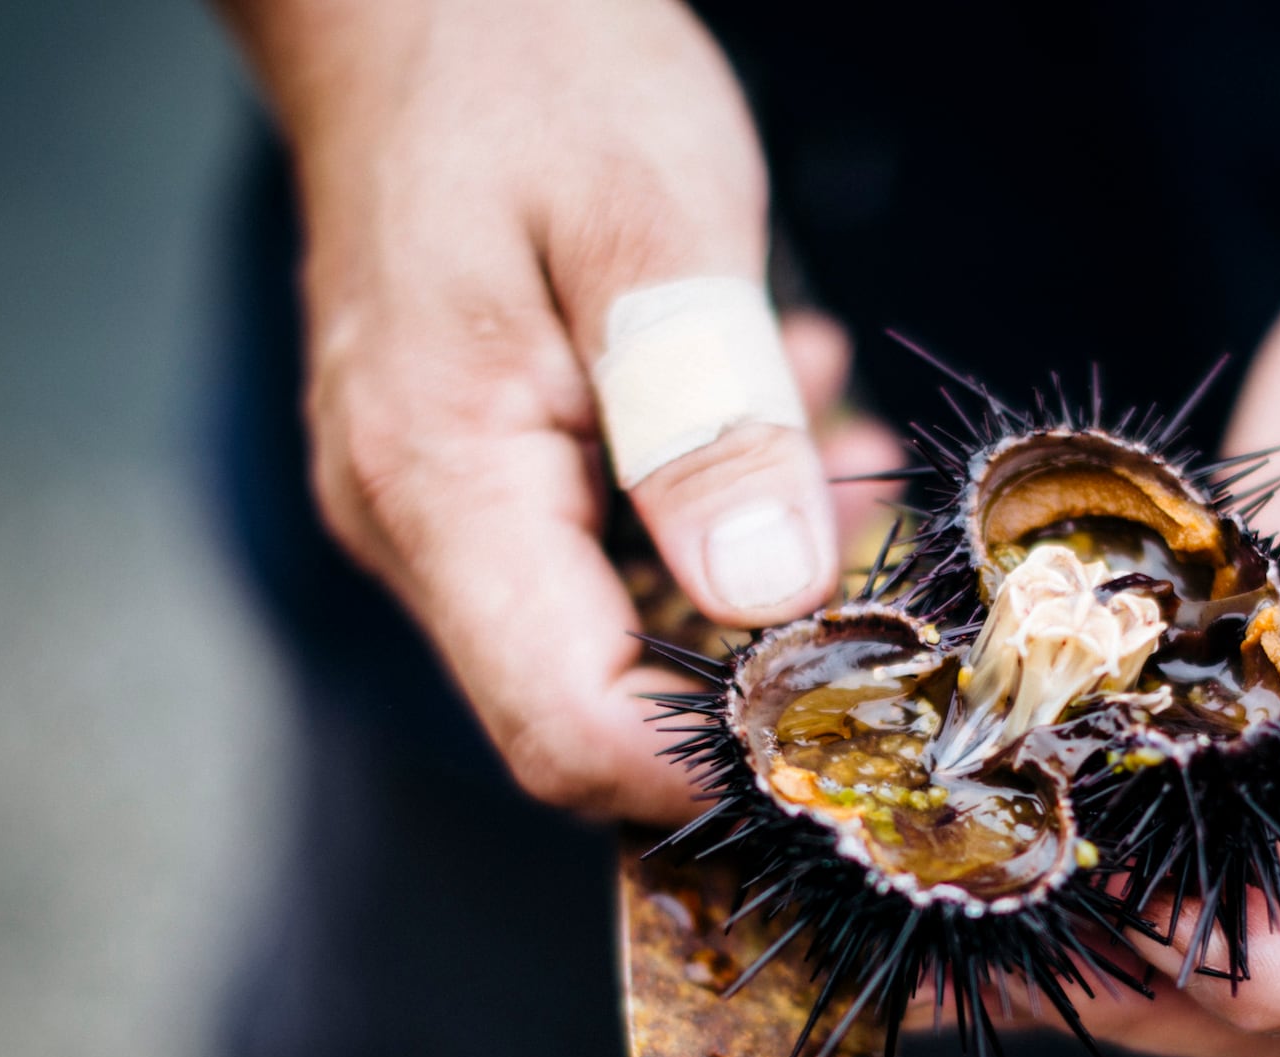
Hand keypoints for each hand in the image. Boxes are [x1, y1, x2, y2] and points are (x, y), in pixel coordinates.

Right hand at [220, 0, 894, 820]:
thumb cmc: (523, 64)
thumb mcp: (649, 218)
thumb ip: (704, 415)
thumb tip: (770, 595)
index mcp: (438, 483)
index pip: (569, 731)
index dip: (716, 763)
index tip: (855, 710)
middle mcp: (416, 530)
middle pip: (597, 712)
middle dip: (757, 657)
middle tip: (863, 516)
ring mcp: (437, 514)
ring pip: (618, 638)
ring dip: (751, 566)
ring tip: (810, 411)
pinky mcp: (475, 485)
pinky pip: (607, 561)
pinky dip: (711, 512)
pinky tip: (768, 398)